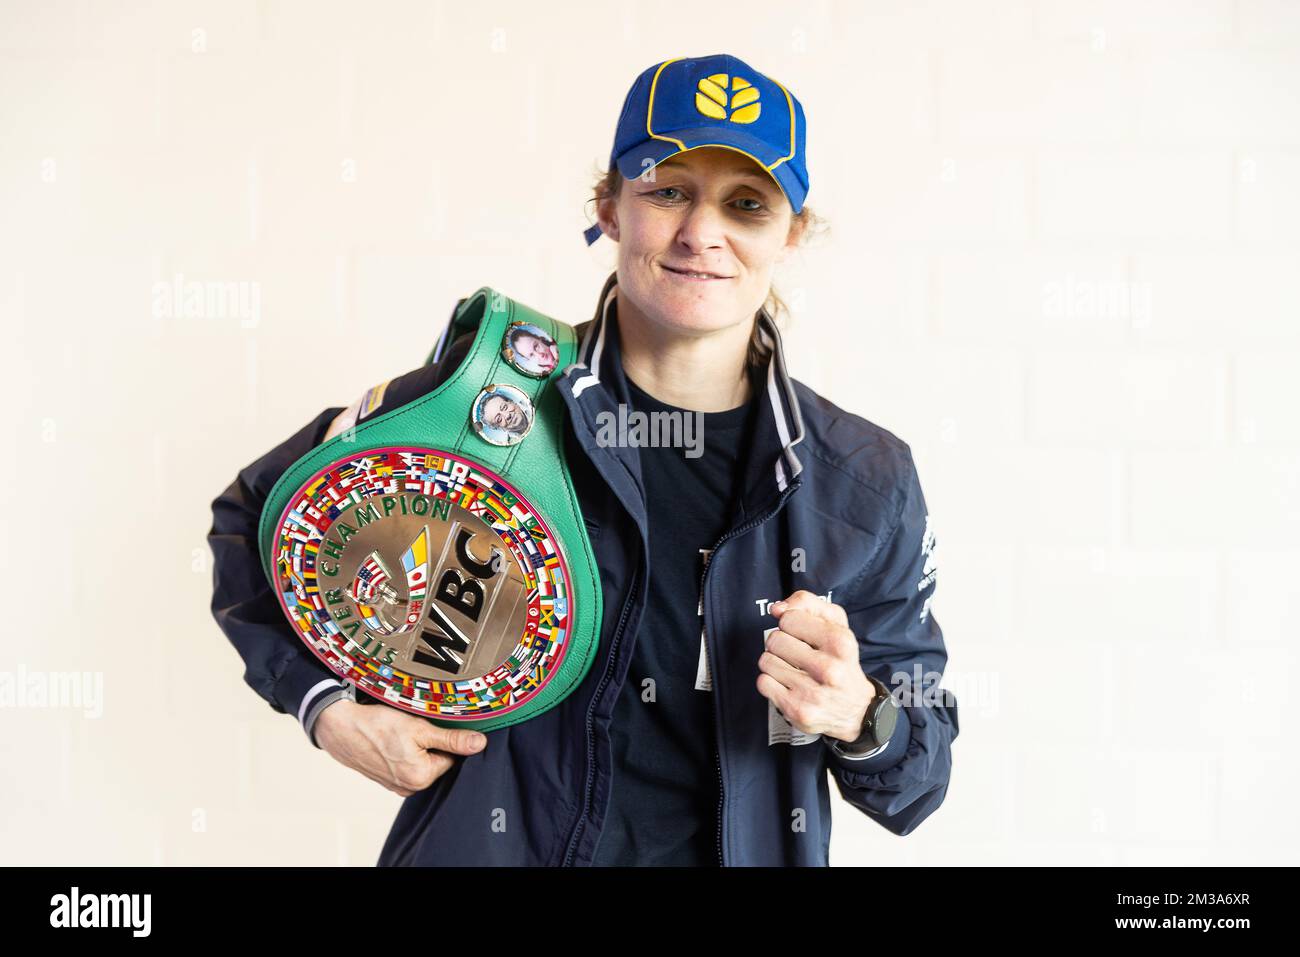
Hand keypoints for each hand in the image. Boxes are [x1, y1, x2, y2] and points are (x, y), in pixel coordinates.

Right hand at [314, 700, 486, 796]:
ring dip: (417, 747)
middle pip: (437, 761)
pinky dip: (404, 753)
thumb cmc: (376, 726)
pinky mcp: (386, 779)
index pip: (452, 757)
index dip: (446, 738)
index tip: (433, 725)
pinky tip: (393, 740)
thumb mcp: (420, 728)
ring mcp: (396, 785)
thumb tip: (479, 744)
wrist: (340, 728)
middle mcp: (409, 787)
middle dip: (432, 744)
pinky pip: (406, 766)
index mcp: (421, 778)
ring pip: (422, 762)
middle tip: (415, 727)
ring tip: (401, 733)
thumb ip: (452, 739)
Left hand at [757, 590, 875, 742]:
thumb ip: (808, 604)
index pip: (789, 618)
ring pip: (766, 660)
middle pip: (775, 639)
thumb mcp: (836, 625)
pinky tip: (788, 685)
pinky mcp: (796, 709)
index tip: (802, 635)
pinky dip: (771, 682)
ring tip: (794, 670)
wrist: (856, 710)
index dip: (791, 624)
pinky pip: (763, 682)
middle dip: (782, 644)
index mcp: (840, 643)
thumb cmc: (841, 662)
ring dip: (776, 663)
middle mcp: (828, 669)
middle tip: (798, 655)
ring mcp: (811, 692)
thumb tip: (777, 608)